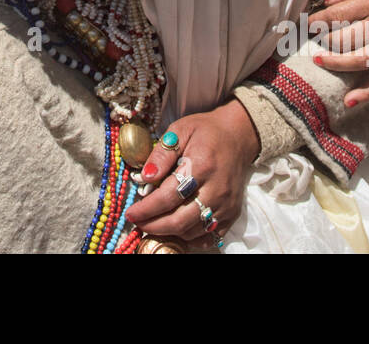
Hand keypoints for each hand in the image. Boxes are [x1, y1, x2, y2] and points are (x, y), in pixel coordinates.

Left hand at [123, 100, 260, 242]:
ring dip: (169, 233)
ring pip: (193, 231)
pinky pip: (209, 236)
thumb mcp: (180, 130)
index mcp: (201, 166)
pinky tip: (175, 229)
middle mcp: (217, 189)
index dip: (147, 208)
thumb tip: (145, 177)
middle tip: (138, 223)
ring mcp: (226, 204)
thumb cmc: (206, 132)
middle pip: (180, 220)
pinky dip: (190, 238)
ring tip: (152, 224)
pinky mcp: (232, 213)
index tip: (131, 213)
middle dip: (154, 226)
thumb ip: (162, 153)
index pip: (169, 196)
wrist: (238, 136)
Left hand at [308, 0, 368, 107]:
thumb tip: (327, 1)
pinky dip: (367, 93)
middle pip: (345, 39)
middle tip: (313, 39)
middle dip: (324, 40)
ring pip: (360, 61)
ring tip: (319, 61)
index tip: (307, 23)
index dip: (317, 21)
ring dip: (337, 64)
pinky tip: (349, 100)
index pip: (337, 15)